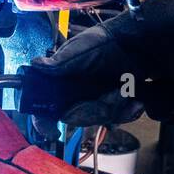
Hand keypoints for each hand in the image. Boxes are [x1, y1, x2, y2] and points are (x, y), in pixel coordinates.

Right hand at [19, 22, 143, 128]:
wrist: (131, 42)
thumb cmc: (101, 43)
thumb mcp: (79, 50)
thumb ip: (60, 62)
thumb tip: (36, 64)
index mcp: (60, 86)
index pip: (45, 111)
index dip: (44, 123)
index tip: (52, 131)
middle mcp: (75, 97)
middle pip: (79, 118)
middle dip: (98, 109)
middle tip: (114, 93)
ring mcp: (95, 102)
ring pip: (100, 120)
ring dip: (116, 108)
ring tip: (126, 89)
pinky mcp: (114, 105)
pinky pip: (118, 119)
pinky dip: (128, 112)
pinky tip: (136, 101)